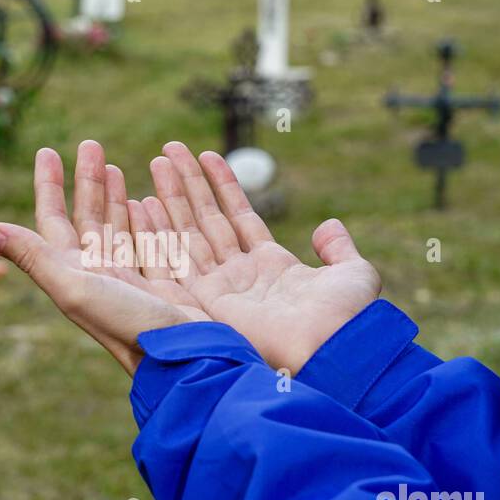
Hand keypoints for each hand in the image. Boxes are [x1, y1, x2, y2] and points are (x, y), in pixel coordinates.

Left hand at [0, 141, 207, 375]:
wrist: (181, 358)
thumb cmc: (126, 324)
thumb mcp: (73, 287)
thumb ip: (33, 256)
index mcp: (73, 273)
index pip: (53, 220)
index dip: (48, 186)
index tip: (48, 151)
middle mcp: (97, 275)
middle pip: (86, 218)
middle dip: (86, 181)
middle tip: (91, 144)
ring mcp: (129, 280)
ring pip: (116, 228)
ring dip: (113, 196)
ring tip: (114, 166)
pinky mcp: (159, 286)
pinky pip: (147, 243)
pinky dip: (145, 219)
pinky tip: (146, 201)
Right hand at [137, 141, 381, 374]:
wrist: (332, 349)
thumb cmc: (347, 318)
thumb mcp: (354, 274)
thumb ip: (339, 249)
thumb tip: (329, 226)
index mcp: (273, 269)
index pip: (240, 218)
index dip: (223, 186)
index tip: (207, 155)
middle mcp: (241, 278)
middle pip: (208, 222)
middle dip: (188, 185)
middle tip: (169, 150)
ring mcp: (220, 290)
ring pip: (188, 235)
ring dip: (172, 198)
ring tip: (158, 161)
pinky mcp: (204, 302)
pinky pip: (175, 260)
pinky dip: (159, 231)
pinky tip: (145, 200)